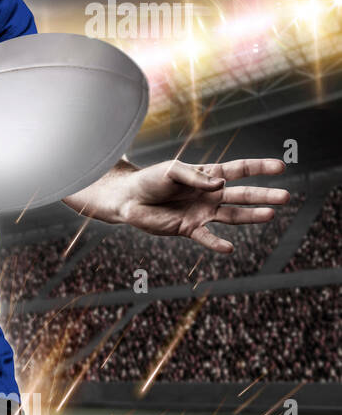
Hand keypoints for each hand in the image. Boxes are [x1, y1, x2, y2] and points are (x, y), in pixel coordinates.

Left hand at [117, 158, 290, 253]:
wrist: (128, 198)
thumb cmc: (150, 180)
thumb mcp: (172, 170)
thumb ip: (196, 176)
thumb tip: (220, 184)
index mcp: (208, 176)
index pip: (238, 170)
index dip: (259, 167)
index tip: (281, 166)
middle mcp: (210, 195)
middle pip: (242, 194)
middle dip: (263, 195)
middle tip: (286, 197)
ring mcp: (201, 212)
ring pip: (232, 216)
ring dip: (251, 216)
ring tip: (271, 215)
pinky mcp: (189, 228)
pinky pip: (206, 237)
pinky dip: (216, 243)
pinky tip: (229, 248)